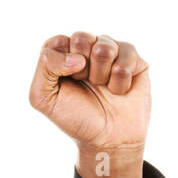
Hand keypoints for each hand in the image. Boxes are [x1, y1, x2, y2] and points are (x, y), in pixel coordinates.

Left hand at [29, 32, 150, 177]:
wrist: (107, 139)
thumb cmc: (75, 118)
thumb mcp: (43, 97)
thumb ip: (45, 66)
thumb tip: (78, 57)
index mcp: (63, 55)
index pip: (57, 41)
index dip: (61, 64)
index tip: (67, 82)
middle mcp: (87, 50)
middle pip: (81, 37)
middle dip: (81, 68)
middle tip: (86, 84)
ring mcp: (112, 52)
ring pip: (104, 46)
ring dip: (101, 75)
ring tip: (102, 88)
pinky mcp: (134, 60)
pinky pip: (126, 57)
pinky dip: (120, 80)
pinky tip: (118, 90)